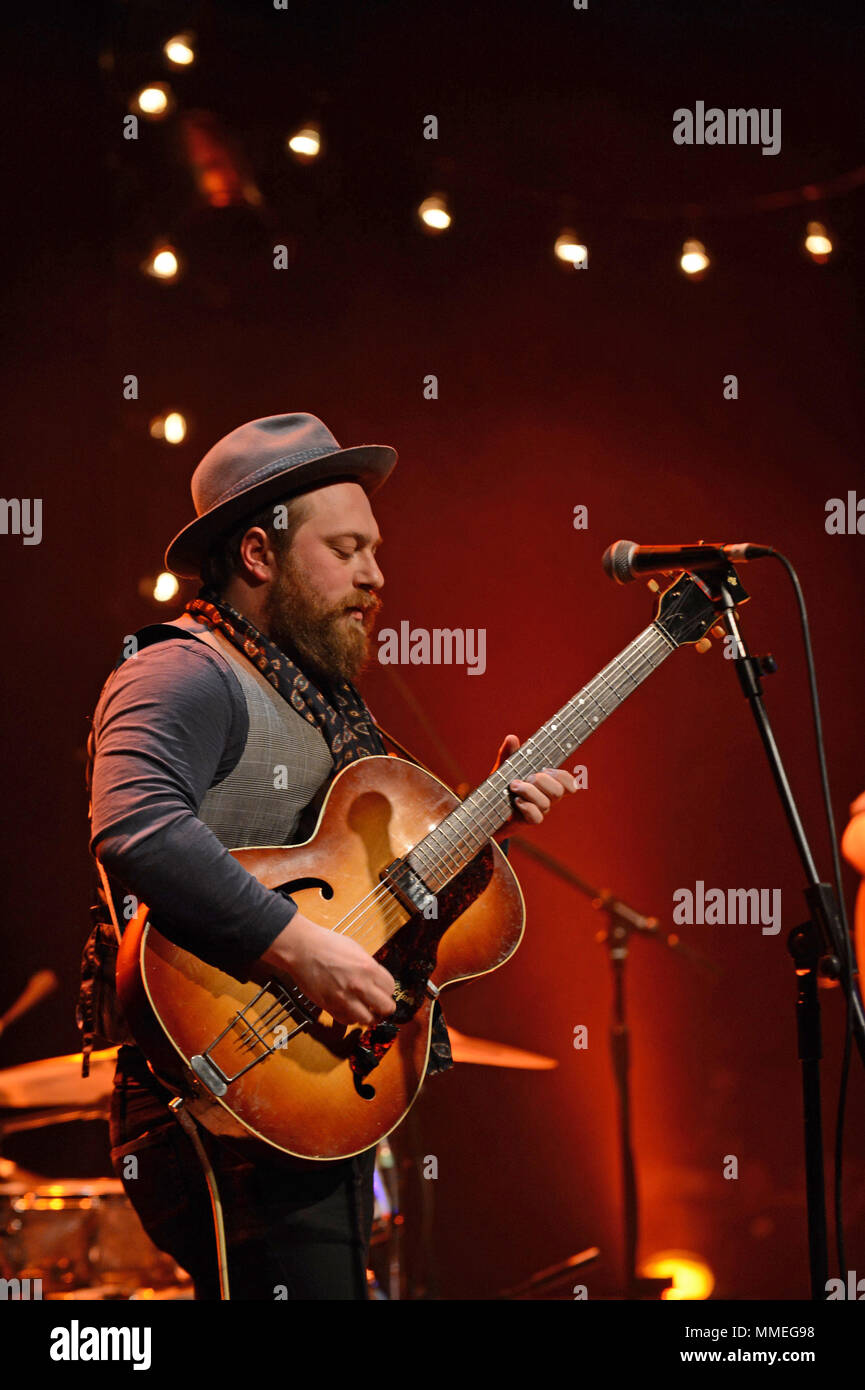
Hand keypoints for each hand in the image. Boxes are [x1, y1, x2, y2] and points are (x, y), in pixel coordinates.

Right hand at [255, 912, 396, 1027]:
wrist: (302, 949)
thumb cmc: (326, 944)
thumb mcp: (356, 949)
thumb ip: (368, 966)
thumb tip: (376, 979)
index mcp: (368, 968)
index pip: (391, 988)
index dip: (387, 991)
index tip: (383, 991)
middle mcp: (359, 985)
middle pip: (386, 1008)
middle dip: (384, 1008)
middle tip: (379, 1006)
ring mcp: (344, 998)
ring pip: (368, 1020)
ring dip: (368, 1017)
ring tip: (365, 1011)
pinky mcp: (330, 1006)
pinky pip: (347, 1021)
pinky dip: (350, 1018)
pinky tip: (348, 1010)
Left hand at [493, 733, 578, 829]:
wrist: (487, 809)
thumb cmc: (502, 786)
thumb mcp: (505, 768)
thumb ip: (509, 754)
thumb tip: (512, 738)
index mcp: (547, 784)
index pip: (569, 783)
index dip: (564, 777)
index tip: (547, 770)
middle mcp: (547, 798)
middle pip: (558, 791)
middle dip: (542, 781)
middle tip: (526, 777)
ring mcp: (538, 811)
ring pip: (546, 804)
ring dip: (529, 791)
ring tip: (513, 786)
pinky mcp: (528, 822)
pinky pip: (537, 818)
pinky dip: (527, 807)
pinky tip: (516, 801)